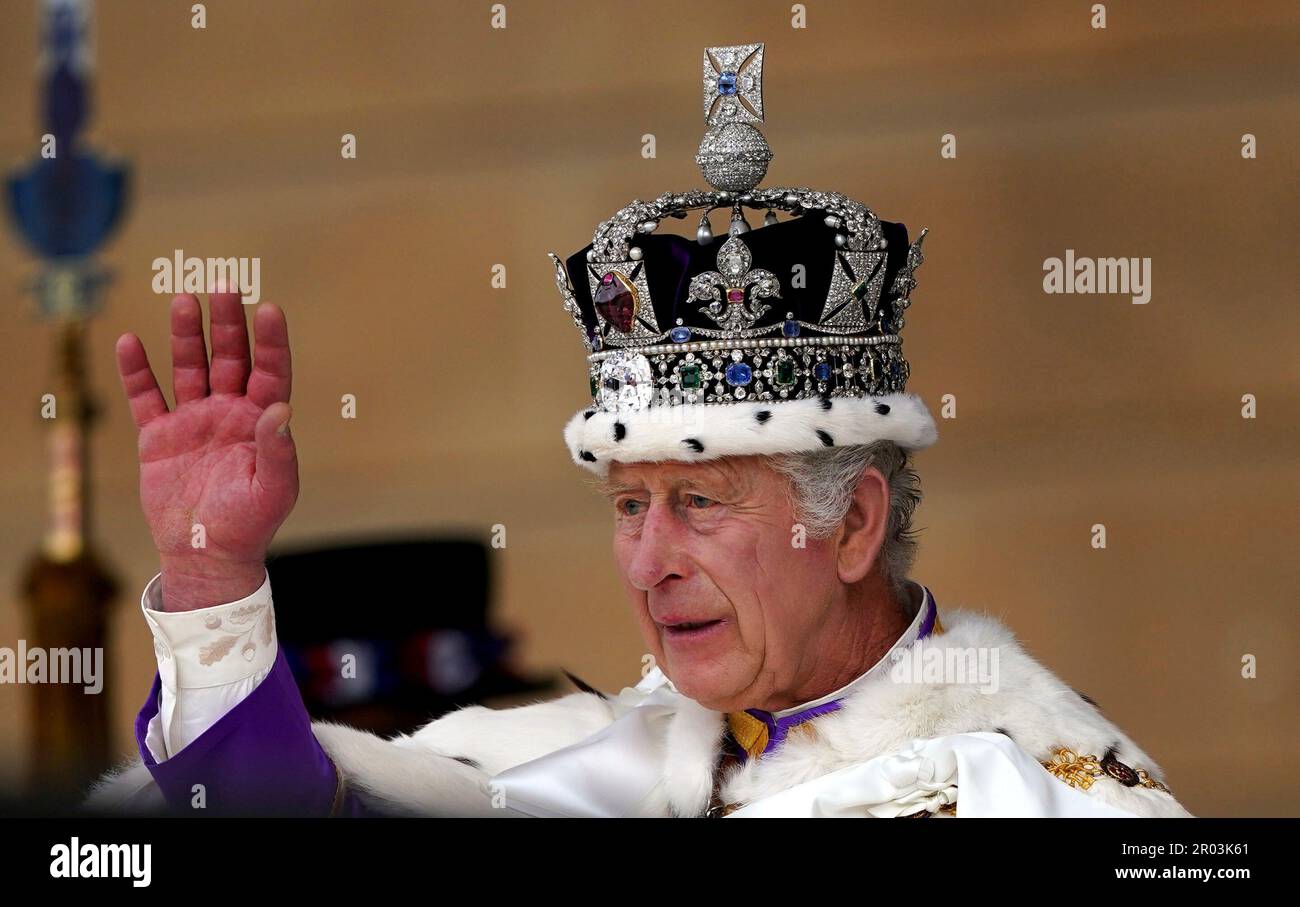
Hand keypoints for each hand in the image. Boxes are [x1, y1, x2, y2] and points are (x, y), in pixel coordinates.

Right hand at [115, 292, 297, 610]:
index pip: (270, 371)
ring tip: (184, 301)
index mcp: (261, 421)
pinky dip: (136, 371)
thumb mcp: (273, 490)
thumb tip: (283, 408)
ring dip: (186, 336)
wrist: (205, 554)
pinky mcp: (158, 435)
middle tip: (223, 287)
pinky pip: (145, 396)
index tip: (268, 308)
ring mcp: (193, 420)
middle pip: (229, 358)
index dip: (270, 341)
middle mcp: (229, 412)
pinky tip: (130, 342)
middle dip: (227, 324)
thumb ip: (278, 450)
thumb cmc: (249, 524)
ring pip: (189, 368)